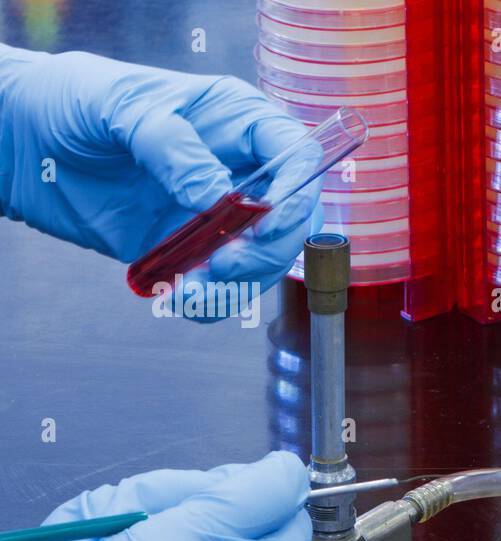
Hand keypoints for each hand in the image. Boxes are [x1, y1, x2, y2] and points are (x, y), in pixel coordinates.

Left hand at [0, 45, 321, 297]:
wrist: (25, 143)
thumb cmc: (76, 101)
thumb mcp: (124, 109)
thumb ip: (174, 150)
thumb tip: (219, 199)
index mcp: (237, 123)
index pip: (295, 155)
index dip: (297, 190)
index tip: (270, 222)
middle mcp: (239, 172)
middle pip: (289, 221)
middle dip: (267, 251)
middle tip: (226, 264)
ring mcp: (218, 216)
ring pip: (261, 263)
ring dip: (237, 286)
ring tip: (193, 290)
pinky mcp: (191, 251)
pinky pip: (221, 288)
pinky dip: (210, 303)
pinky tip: (181, 298)